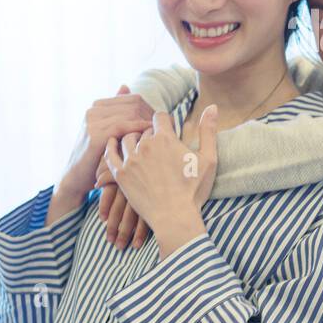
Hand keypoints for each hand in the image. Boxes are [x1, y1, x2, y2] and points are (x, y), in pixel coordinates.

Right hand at [59, 85, 154, 198]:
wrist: (77, 177)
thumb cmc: (98, 155)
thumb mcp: (107, 131)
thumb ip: (116, 110)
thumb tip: (125, 86)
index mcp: (98, 106)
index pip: (134, 99)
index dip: (151, 110)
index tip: (162, 124)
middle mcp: (94, 110)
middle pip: (134, 105)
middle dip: (152, 116)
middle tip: (164, 129)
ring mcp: (92, 121)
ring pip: (131, 114)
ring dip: (148, 123)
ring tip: (159, 134)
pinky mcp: (94, 135)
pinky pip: (123, 126)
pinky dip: (138, 129)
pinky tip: (148, 138)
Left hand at [104, 106, 217, 258]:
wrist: (174, 217)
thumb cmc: (193, 190)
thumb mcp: (209, 159)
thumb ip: (208, 130)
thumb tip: (212, 105)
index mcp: (166, 138)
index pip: (160, 116)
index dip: (165, 121)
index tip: (168, 129)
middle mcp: (146, 145)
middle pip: (143, 128)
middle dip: (150, 132)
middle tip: (155, 143)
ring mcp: (131, 159)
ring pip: (127, 138)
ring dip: (132, 139)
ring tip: (138, 146)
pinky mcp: (121, 174)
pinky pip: (110, 154)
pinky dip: (110, 146)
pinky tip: (112, 144)